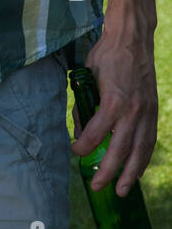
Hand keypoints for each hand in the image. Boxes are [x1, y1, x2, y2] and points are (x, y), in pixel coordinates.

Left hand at [72, 21, 157, 196]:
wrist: (132, 39)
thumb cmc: (106, 55)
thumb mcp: (87, 77)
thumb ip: (83, 105)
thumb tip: (79, 130)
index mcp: (113, 101)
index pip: (95, 134)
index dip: (83, 147)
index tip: (75, 152)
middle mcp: (132, 110)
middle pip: (120, 150)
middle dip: (108, 172)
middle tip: (97, 187)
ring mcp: (146, 112)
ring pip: (140, 150)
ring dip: (131, 173)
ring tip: (121, 190)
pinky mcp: (153, 110)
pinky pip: (150, 140)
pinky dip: (144, 157)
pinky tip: (137, 169)